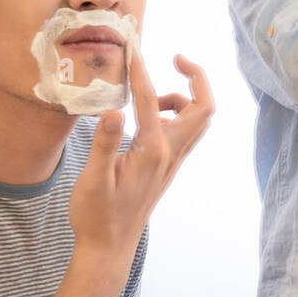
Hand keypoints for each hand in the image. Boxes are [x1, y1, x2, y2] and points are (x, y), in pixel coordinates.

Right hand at [69, 49, 213, 272]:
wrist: (110, 247)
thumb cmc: (97, 215)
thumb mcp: (93, 179)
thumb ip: (104, 144)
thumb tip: (114, 111)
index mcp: (152, 151)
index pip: (150, 99)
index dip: (141, 71)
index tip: (131, 49)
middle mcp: (170, 154)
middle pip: (204, 108)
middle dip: (197, 77)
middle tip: (176, 58)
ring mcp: (173, 161)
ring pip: (197, 120)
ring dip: (183, 97)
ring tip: (147, 93)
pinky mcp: (167, 167)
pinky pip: (185, 132)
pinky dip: (175, 114)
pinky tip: (146, 117)